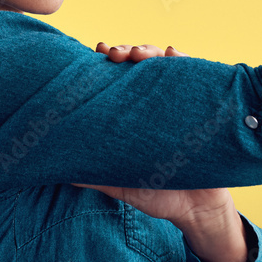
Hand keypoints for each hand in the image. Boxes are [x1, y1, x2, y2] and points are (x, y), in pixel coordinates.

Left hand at [82, 41, 250, 261]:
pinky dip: (184, 60)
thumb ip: (95, 175)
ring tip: (138, 54)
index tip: (96, 51)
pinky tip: (172, 54)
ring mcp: (178, 102)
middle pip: (139, 65)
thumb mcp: (121, 183)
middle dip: (126, 51)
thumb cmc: (159, 194)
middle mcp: (155, 103)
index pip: (118, 80)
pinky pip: (196, 76)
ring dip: (150, 51)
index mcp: (134, 115)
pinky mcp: (202, 106)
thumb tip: (59, 172)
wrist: (197, 210)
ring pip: (164, 64)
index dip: (106, 63)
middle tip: (113, 53)